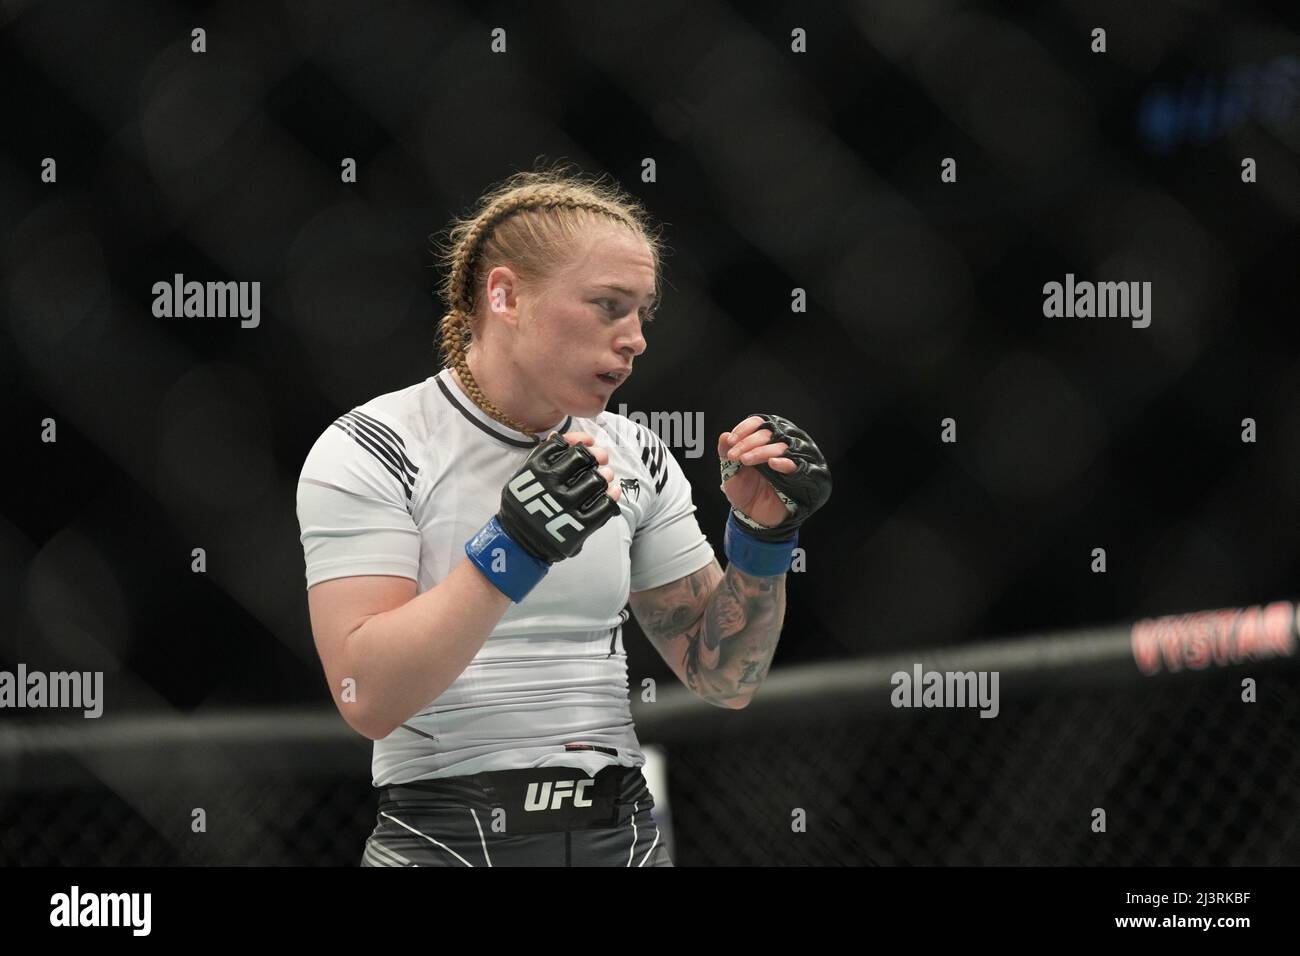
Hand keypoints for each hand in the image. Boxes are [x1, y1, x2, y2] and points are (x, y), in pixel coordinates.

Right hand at [495, 431, 621, 563]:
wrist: (519, 542)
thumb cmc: (524, 505)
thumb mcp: (524, 477)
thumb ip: (541, 456)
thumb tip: (561, 436)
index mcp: (535, 471)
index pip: (564, 446)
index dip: (580, 440)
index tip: (588, 442)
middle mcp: (551, 486)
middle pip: (584, 459)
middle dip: (596, 455)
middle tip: (601, 457)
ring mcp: (566, 506)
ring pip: (597, 480)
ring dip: (604, 476)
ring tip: (604, 476)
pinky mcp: (579, 526)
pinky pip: (605, 506)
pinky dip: (612, 496)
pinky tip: (611, 492)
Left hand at [719, 413, 831, 540]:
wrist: (751, 515)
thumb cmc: (743, 491)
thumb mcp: (729, 471)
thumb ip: (725, 452)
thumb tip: (724, 435)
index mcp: (760, 443)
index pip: (758, 423)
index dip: (745, 429)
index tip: (731, 440)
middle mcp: (774, 447)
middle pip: (768, 432)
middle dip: (748, 442)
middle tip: (734, 456)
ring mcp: (786, 460)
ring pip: (780, 445)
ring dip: (760, 451)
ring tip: (745, 461)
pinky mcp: (795, 476)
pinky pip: (795, 464)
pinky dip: (784, 462)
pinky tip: (772, 464)